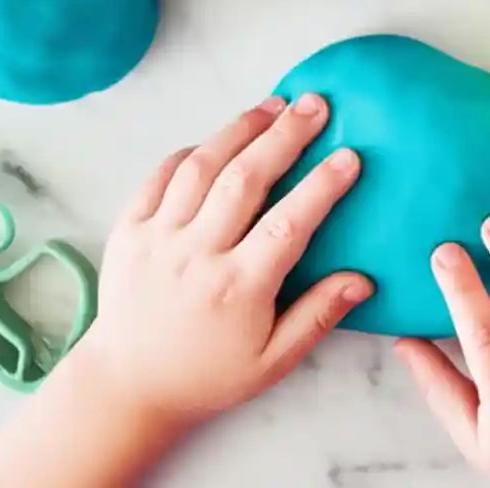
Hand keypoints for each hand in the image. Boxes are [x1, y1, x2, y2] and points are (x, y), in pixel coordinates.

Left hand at [76, 93, 372, 424]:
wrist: (126, 385)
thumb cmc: (207, 375)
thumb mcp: (272, 361)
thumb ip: (317, 317)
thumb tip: (362, 280)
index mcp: (238, 288)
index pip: (288, 224)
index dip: (321, 187)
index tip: (348, 156)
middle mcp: (196, 255)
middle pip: (245, 179)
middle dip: (284, 135)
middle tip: (316, 104)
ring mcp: (157, 238)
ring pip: (201, 167)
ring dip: (239, 130)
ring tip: (273, 106)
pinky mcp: (128, 230)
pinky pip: (160, 176)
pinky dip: (190, 152)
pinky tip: (218, 139)